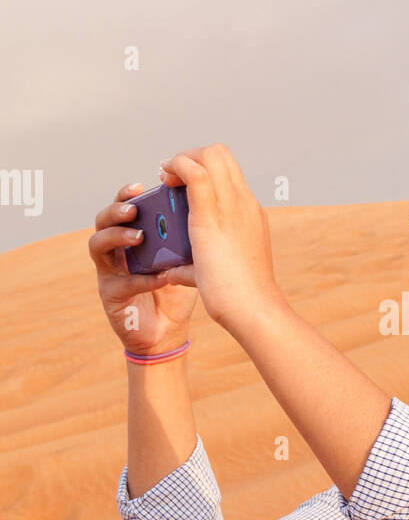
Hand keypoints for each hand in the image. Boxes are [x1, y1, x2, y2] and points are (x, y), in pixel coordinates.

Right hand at [89, 181, 198, 353]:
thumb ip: (184, 238)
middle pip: (102, 221)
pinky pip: (122, 283)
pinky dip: (142, 278)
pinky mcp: (111, 296)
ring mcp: (109, 272)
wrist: (168, 332)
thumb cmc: (175, 291)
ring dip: (117, 237)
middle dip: (116, 210)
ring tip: (139, 237)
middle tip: (134, 209)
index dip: (126, 195)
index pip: (123, 208)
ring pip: (97, 246)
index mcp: (131, 236)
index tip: (141, 186)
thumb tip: (200, 210)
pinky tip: (161, 277)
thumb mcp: (183, 260)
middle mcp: (115, 251)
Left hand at [156, 144, 281, 331]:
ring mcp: (231, 206)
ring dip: (182, 158)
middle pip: (220, 154)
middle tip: (171, 175)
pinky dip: (177, 167)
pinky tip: (164, 180)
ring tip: (166, 176)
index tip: (182, 182)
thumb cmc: (239, 297)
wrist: (252, 307)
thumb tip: (171, 269)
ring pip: (209, 155)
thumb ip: (194, 265)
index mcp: (249, 213)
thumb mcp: (218, 270)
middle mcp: (243, 202)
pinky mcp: (211, 216)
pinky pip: (194, 173)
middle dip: (191, 155)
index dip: (203, 168)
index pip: (228, 171)